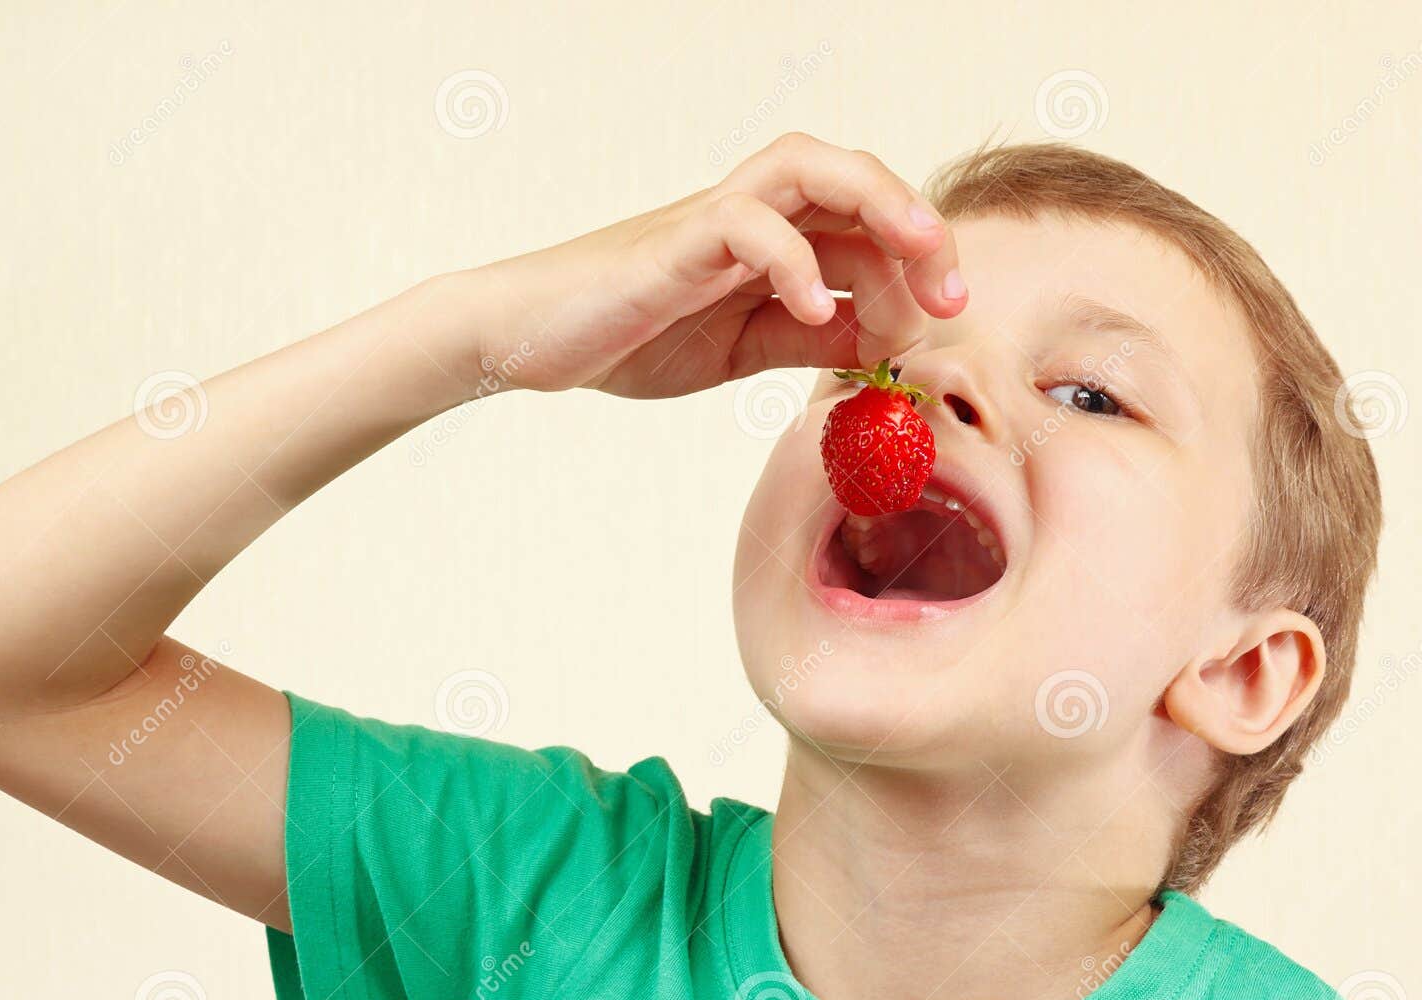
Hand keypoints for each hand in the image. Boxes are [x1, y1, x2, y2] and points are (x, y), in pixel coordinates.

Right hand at [456, 132, 966, 399]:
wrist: (529, 338)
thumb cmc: (628, 333)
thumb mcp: (740, 347)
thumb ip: (807, 336)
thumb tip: (883, 341)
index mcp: (769, 238)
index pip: (863, 223)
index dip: (919, 262)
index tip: (944, 319)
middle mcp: (748, 214)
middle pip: (852, 177)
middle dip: (919, 227)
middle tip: (953, 296)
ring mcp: (710, 221)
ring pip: (809, 169)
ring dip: (879, 207)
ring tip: (918, 263)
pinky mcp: (672, 245)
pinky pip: (744, 224)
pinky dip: (792, 260)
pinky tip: (815, 312)